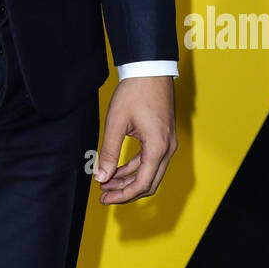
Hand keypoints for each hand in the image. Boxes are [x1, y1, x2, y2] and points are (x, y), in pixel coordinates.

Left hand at [94, 76, 176, 203]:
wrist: (150, 69)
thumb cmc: (134, 91)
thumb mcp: (116, 122)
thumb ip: (108, 152)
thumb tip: (100, 177)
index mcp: (157, 147)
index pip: (142, 184)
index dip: (123, 195)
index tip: (104, 198)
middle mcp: (167, 148)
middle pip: (149, 183)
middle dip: (125, 192)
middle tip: (104, 195)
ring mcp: (167, 143)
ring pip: (150, 173)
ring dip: (129, 180)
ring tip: (106, 183)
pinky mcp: (163, 137)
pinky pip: (150, 160)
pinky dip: (134, 168)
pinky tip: (117, 169)